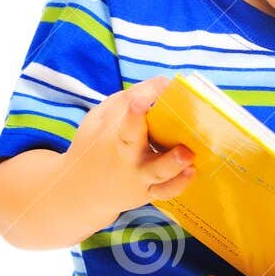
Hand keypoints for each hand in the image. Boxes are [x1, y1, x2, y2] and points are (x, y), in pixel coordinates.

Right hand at [63, 75, 196, 229]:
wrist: (82, 190)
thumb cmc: (96, 145)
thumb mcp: (98, 119)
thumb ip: (125, 102)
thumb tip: (162, 84)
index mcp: (109, 130)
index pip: (124, 107)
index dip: (144, 94)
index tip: (164, 84)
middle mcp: (123, 153)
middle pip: (131, 136)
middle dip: (136, 120)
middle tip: (147, 106)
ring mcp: (136, 175)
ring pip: (156, 170)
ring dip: (172, 162)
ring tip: (187, 153)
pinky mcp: (147, 191)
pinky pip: (164, 191)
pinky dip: (178, 184)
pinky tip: (192, 171)